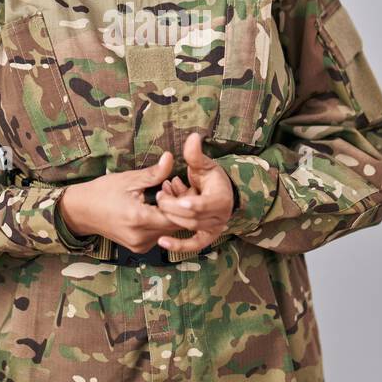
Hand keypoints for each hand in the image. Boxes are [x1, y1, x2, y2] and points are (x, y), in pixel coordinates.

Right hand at [58, 151, 185, 253]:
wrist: (81, 211)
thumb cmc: (102, 192)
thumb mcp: (128, 179)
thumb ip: (154, 173)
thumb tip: (170, 157)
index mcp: (139, 219)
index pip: (176, 216)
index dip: (181, 200)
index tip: (175, 184)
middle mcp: (141, 237)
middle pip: (175, 225)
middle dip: (178, 207)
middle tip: (172, 187)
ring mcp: (139, 245)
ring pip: (168, 231)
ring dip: (171, 215)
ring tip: (162, 195)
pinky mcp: (139, 248)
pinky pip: (159, 235)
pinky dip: (162, 222)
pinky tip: (155, 207)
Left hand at [153, 132, 235, 253]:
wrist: (221, 194)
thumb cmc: (211, 178)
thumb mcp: (203, 164)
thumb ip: (196, 154)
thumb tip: (193, 136)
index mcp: (222, 199)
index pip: (204, 204)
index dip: (191, 202)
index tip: (177, 198)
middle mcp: (220, 217)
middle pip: (192, 217)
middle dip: (173, 206)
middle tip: (159, 195)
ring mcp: (213, 230)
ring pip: (187, 226)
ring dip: (171, 215)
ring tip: (161, 199)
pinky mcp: (205, 238)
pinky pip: (192, 245)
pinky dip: (178, 245)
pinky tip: (162, 242)